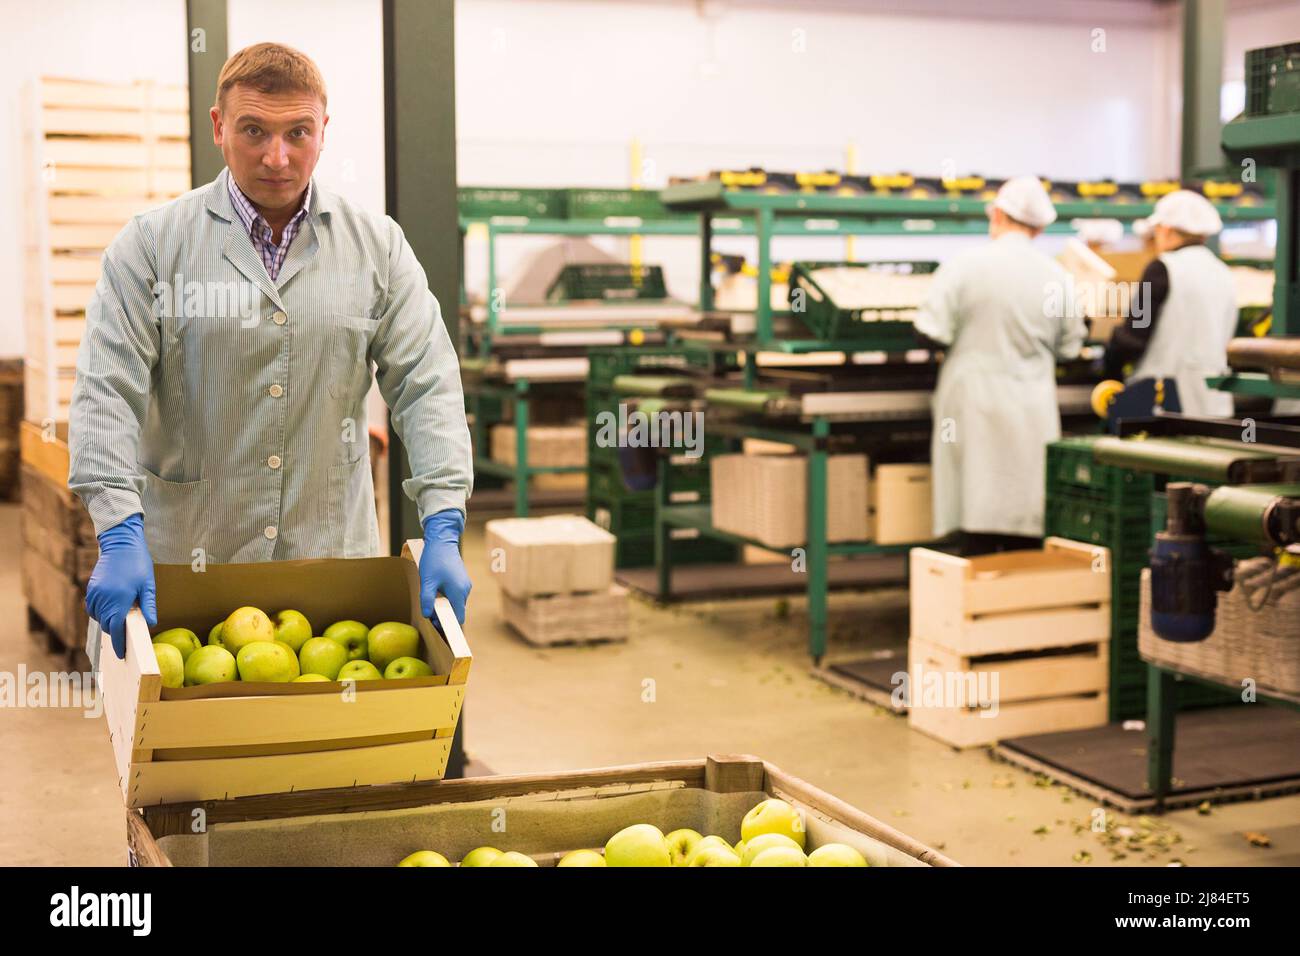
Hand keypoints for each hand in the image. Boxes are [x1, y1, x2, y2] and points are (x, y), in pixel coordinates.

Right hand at [85, 513, 156, 659]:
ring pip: (99, 617)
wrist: (121, 543)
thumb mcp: (148, 585)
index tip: (121, 654)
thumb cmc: (138, 564)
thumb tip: (150, 624)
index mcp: (119, 600)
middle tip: (127, 637)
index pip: (116, 629)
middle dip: (116, 633)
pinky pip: (93, 608)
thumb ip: (148, 606)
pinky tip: (112, 608)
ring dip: (108, 621)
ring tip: (122, 618)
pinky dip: (101, 612)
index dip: (118, 643)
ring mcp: (95, 594)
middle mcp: (104, 599)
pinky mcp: (91, 588)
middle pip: (107, 625)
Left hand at [419, 509, 470, 625]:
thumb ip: (427, 600)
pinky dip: (446, 597)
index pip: (458, 618)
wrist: (442, 541)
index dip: (448, 626)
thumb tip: (427, 615)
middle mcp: (465, 590)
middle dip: (443, 615)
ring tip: (430, 600)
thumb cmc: (435, 560)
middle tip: (429, 613)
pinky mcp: (461, 579)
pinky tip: (436, 591)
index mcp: (458, 592)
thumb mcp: (427, 581)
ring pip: (455, 602)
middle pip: (456, 611)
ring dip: (444, 605)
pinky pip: (455, 594)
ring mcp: (465, 584)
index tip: (437, 627)